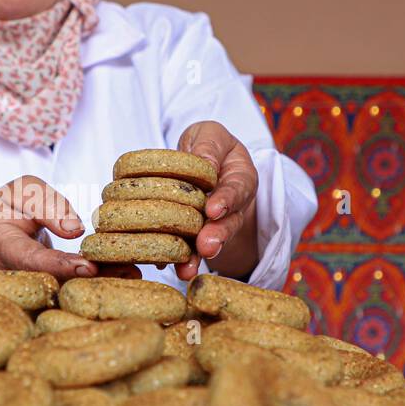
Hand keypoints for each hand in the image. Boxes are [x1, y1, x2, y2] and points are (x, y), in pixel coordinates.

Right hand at [0, 175, 140, 282]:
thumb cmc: (6, 207)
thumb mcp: (21, 191)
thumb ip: (47, 204)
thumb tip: (76, 229)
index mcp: (3, 246)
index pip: (31, 259)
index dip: (60, 265)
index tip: (88, 266)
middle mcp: (16, 275)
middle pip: (55, 281)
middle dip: (91, 280)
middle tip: (127, 271)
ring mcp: (31, 287)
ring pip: (66, 288)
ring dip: (101, 283)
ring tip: (134, 273)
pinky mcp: (46, 289)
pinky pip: (71, 287)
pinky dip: (99, 282)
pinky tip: (126, 275)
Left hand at [168, 121, 259, 281]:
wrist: (201, 163)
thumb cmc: (206, 145)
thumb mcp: (209, 135)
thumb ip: (209, 147)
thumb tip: (205, 164)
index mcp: (240, 177)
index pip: (236, 189)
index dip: (226, 200)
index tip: (213, 210)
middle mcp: (231, 205)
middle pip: (227, 223)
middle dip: (216, 236)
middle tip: (207, 247)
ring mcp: (214, 224)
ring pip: (209, 241)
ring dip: (197, 256)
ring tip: (186, 270)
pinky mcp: (194, 235)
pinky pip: (188, 248)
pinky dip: (177, 258)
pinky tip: (164, 266)